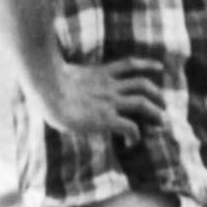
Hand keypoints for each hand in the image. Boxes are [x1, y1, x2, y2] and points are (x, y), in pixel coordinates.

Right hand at [54, 48, 181, 161]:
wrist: (46, 89)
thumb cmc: (44, 83)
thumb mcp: (59, 73)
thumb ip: (66, 76)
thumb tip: (54, 80)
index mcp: (100, 72)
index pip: (128, 64)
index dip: (146, 65)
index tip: (158, 68)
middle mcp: (109, 85)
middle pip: (142, 83)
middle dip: (157, 93)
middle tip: (163, 103)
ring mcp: (109, 101)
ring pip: (143, 102)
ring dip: (156, 111)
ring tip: (161, 120)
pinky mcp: (106, 118)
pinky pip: (130, 127)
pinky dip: (136, 135)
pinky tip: (133, 142)